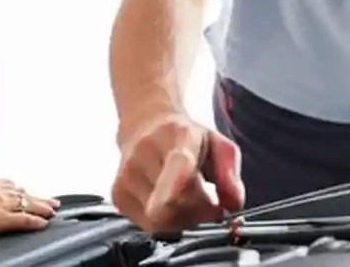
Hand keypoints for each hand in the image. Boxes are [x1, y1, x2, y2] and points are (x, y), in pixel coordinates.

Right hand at [0, 174, 58, 247]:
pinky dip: (35, 221)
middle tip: (49, 202)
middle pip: (20, 192)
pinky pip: (22, 219)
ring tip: (52, 211)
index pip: (6, 184)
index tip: (25, 193)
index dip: (18, 190)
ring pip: (26, 203)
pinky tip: (43, 224)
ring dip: (41, 207)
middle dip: (36, 197)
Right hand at [111, 113, 244, 232]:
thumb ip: (230, 174)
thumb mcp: (218, 144)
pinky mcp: (117, 194)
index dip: (178, 185)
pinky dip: (164, 222)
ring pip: (161, 220)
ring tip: (187, 200)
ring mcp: (127, 174)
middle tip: (207, 202)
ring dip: (182, 219)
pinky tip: (168, 202)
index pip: (177, 163)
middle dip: (198, 213)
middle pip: (174, 204)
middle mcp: (145, 153)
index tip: (188, 200)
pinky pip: (148, 226)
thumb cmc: (186, 137)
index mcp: (177, 136)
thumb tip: (232, 204)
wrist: (146, 124)